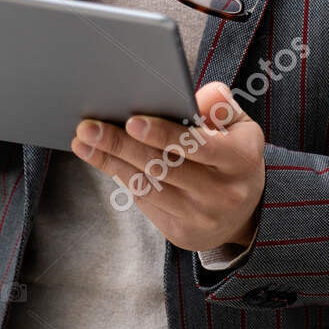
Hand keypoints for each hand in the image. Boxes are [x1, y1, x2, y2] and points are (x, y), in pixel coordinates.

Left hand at [70, 81, 266, 252]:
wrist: (244, 214)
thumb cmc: (234, 158)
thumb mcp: (240, 127)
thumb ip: (220, 106)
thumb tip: (196, 96)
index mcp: (240, 160)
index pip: (199, 146)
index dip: (164, 134)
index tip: (132, 120)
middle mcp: (222, 192)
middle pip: (164, 167)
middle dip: (123, 145)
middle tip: (89, 127)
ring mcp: (200, 216)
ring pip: (148, 187)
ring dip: (112, 162)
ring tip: (84, 142)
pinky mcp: (180, 232)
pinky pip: (144, 202)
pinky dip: (121, 177)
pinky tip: (102, 159)